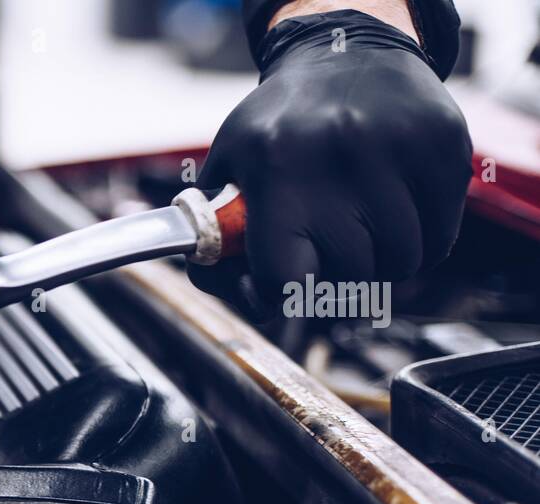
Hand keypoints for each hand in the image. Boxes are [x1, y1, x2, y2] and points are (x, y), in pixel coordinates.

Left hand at [190, 9, 472, 326]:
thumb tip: (241, 295)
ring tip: (361, 231)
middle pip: (351, 276)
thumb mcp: (228, 164)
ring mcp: (397, 151)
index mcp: (276, 168)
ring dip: (382, 263)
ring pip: (402, 263)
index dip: (280, 295)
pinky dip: (420, 242)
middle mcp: (338, 157)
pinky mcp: (444, 147)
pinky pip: (439, 238)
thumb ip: (217, 236)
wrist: (345, 50)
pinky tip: (395, 214)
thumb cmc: (280, 122)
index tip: (279, 284)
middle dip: (336, 278)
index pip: (284, 277)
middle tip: (326, 252)